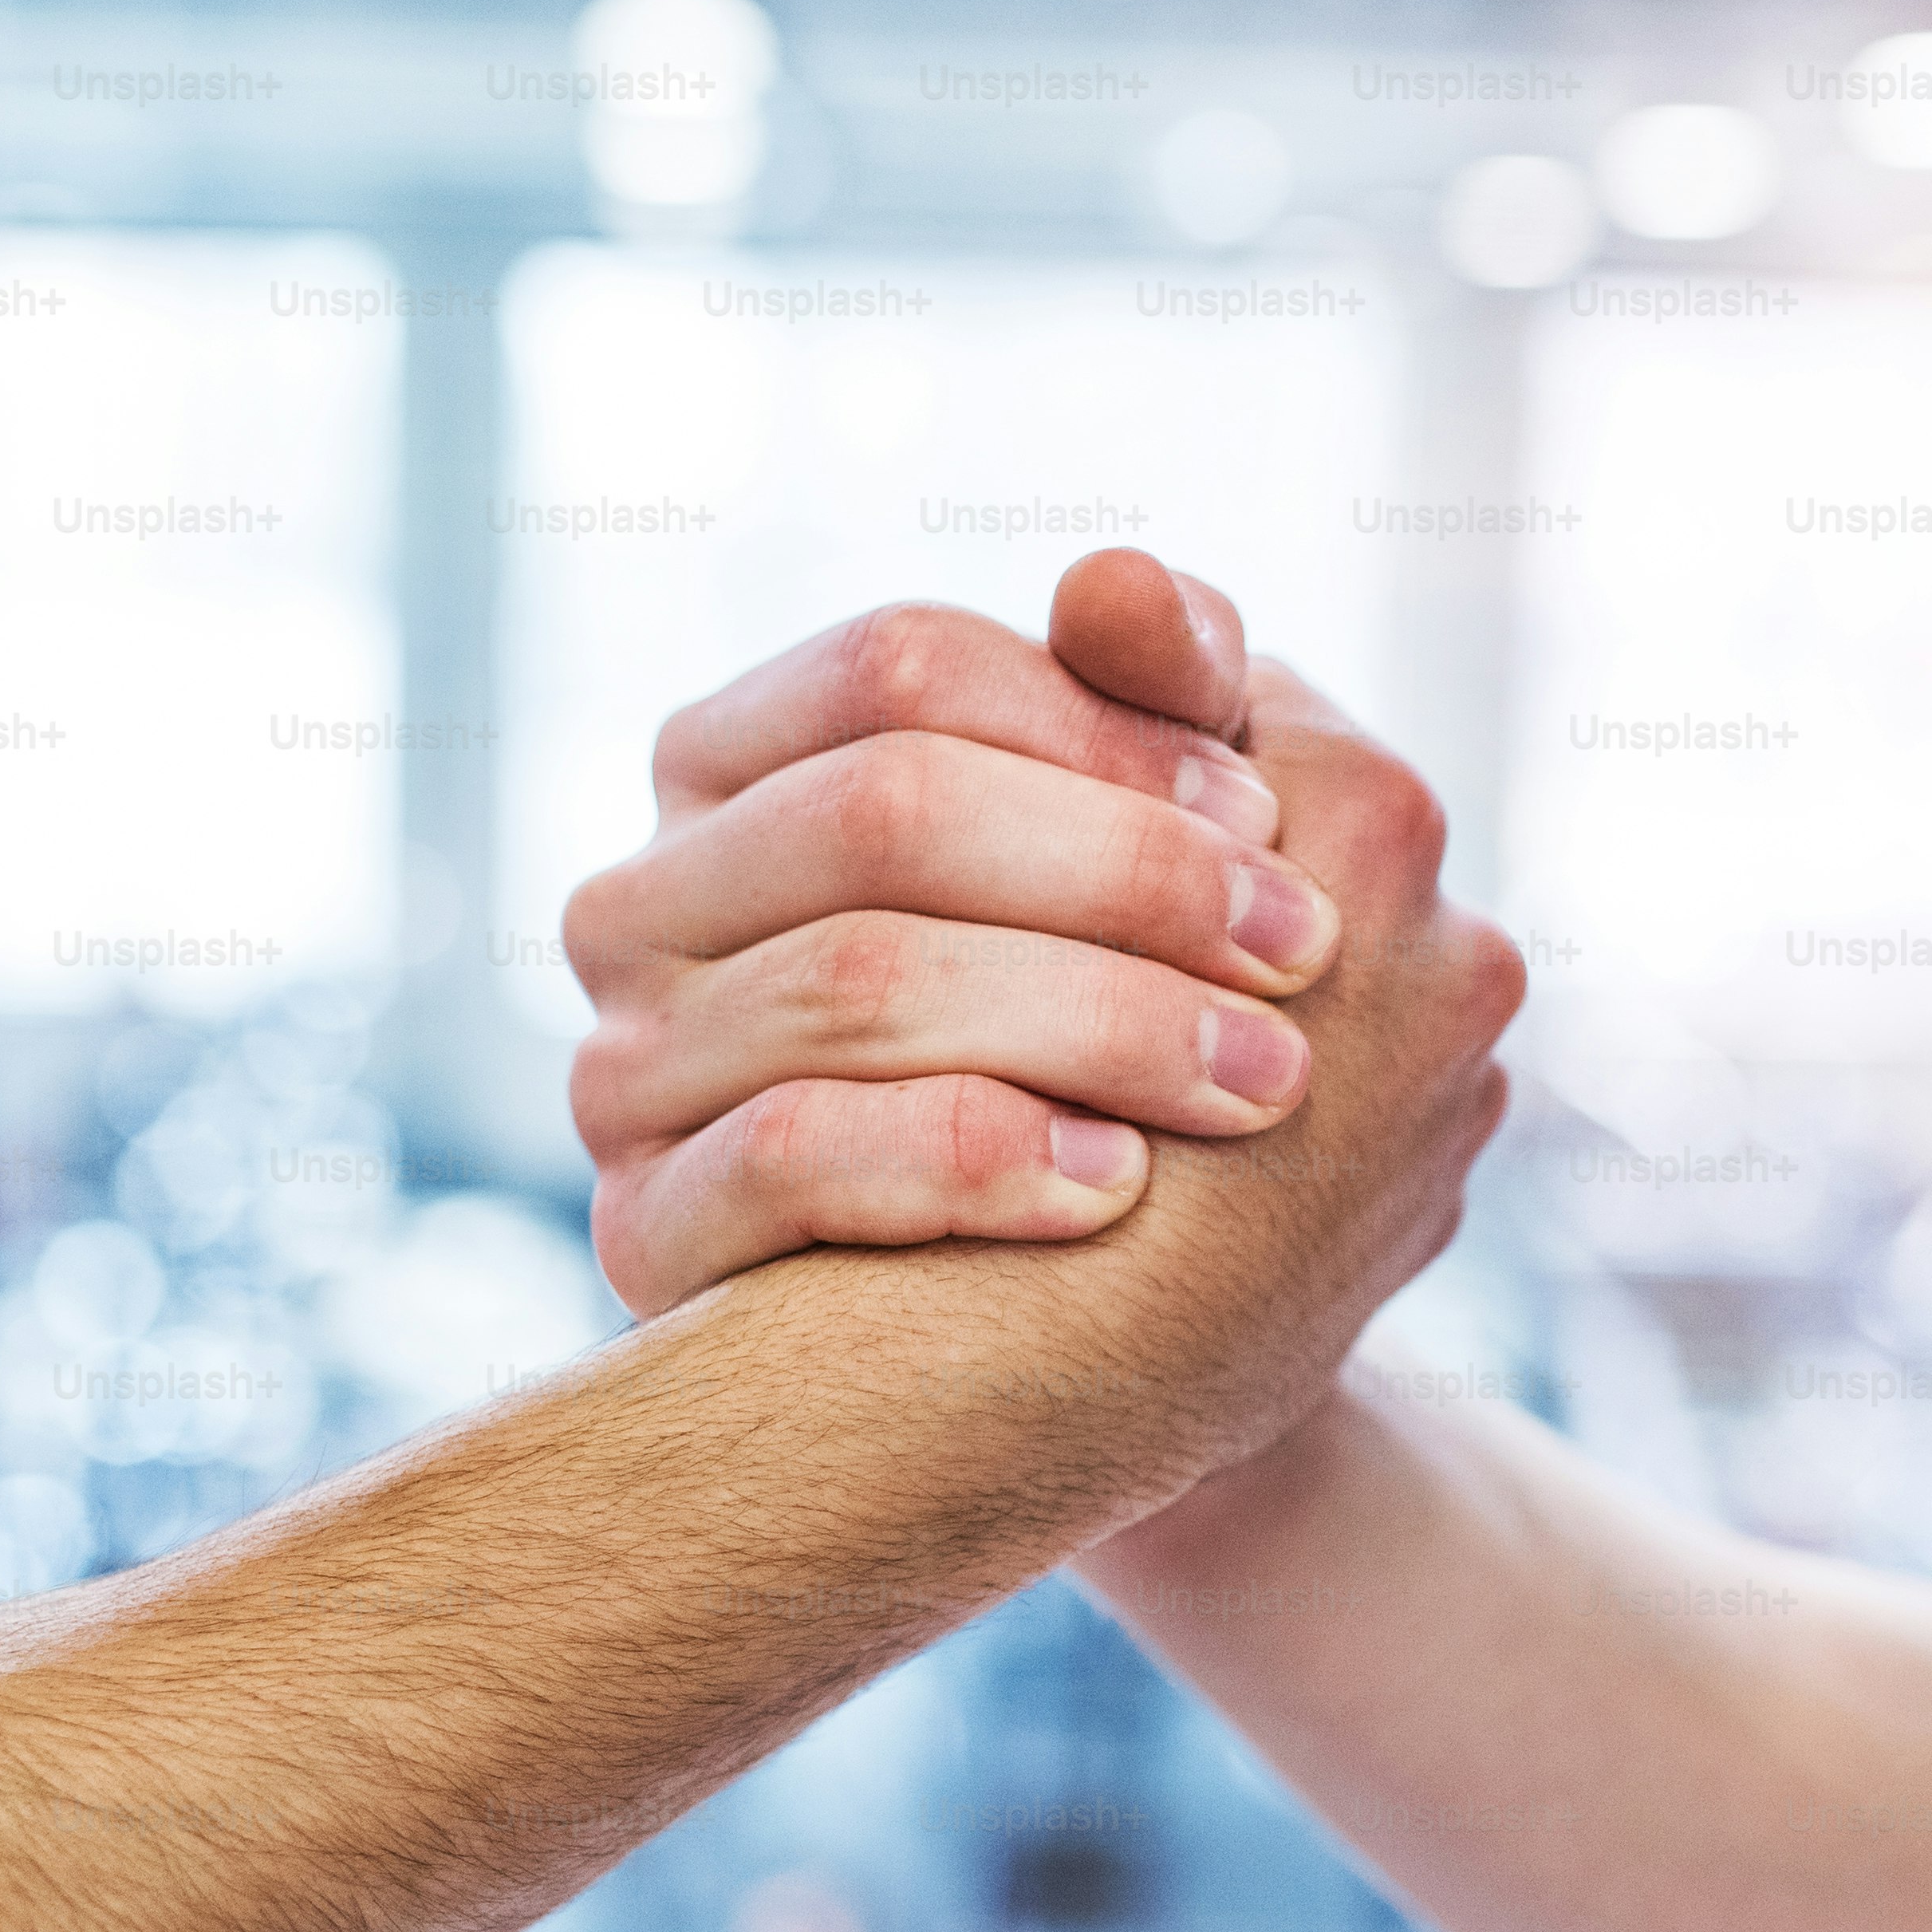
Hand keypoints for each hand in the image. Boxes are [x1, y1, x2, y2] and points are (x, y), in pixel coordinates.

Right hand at [566, 551, 1341, 1315]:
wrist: (1039, 1350)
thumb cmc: (1098, 1058)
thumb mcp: (1146, 867)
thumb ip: (1148, 705)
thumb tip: (1124, 581)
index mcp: (738, 764)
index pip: (902, 665)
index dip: (1104, 728)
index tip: (1274, 814)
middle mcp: (643, 899)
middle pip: (879, 809)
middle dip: (1123, 872)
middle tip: (1310, 955)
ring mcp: (621, 1067)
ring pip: (852, 980)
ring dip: (1093, 1021)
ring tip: (1263, 1082)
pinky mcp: (640, 1231)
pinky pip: (792, 1156)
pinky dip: (975, 1155)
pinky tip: (1118, 1187)